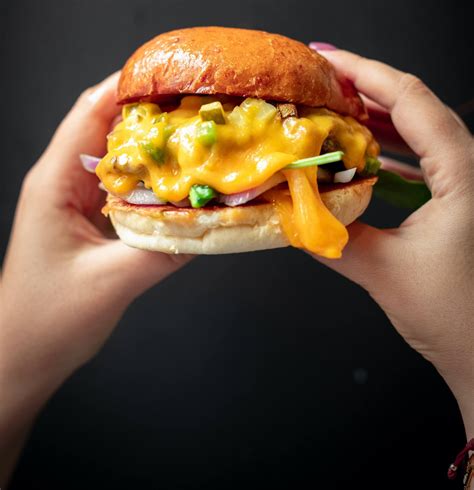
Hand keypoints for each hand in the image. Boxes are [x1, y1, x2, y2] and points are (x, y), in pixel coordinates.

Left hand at [0, 73, 191, 481]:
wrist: (24, 356)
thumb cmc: (49, 320)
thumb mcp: (110, 283)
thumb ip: (161, 251)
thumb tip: (209, 226)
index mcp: (55, 183)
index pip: (91, 113)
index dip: (132, 89)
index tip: (178, 83)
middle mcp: (65, 183)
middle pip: (110, 130)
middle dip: (156, 120)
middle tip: (204, 118)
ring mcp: (78, 202)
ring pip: (122, 162)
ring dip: (159, 155)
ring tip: (202, 149)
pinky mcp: (93, 222)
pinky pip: (128, 193)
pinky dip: (155, 188)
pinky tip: (183, 193)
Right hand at [308, 47, 473, 437]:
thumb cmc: (452, 316)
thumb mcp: (382, 271)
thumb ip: (332, 238)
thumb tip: (290, 216)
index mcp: (464, 173)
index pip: (412, 100)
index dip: (365, 73)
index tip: (326, 59)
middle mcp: (470, 169)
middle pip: (415, 108)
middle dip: (364, 91)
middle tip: (319, 83)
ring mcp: (465, 184)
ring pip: (417, 133)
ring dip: (374, 120)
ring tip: (332, 111)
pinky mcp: (456, 201)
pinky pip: (418, 160)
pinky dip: (386, 151)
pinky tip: (357, 154)